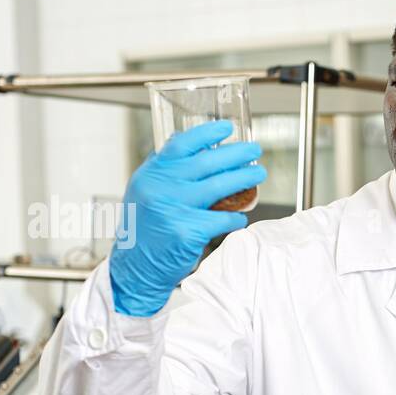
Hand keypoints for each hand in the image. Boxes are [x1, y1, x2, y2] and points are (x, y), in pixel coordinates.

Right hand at [109, 120, 266, 315]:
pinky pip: (222, 219)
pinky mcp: (187, 231)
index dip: (206, 133)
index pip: (180, 144)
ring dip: (244, 179)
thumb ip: (165, 169)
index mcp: (151, 174)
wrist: (136, 266)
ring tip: (259, 175)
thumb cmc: (144, 228)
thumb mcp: (145, 190)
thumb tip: (191, 144)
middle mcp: (160, 187)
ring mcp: (174, 209)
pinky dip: (235, 218)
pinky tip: (241, 218)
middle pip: (206, 162)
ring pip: (219, 187)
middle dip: (236, 154)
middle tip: (255, 150)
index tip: (227, 128)